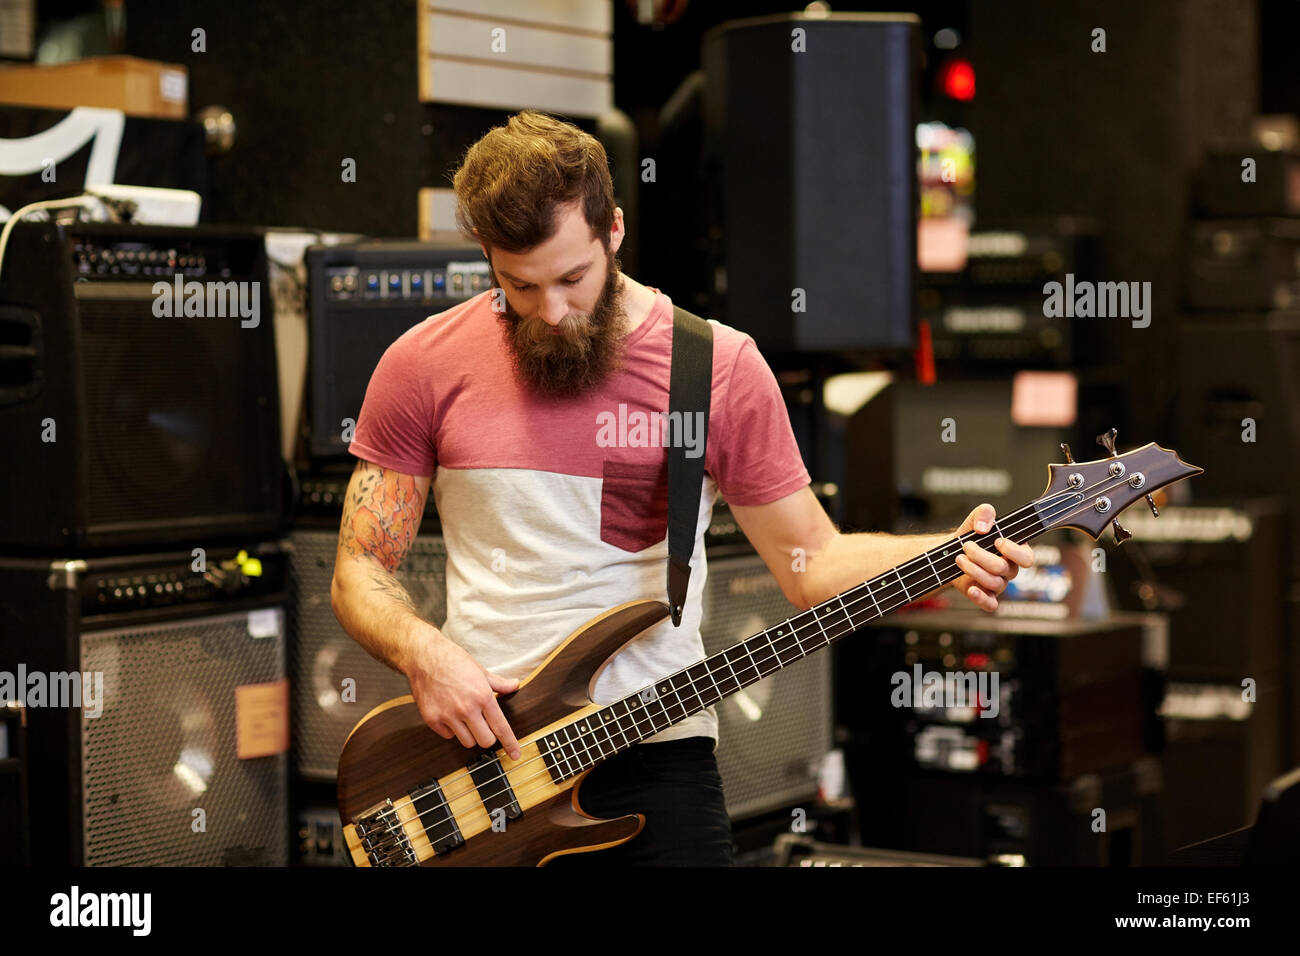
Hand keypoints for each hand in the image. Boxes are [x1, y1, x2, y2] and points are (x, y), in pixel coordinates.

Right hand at [405, 630, 522, 759]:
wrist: (424, 657)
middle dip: (487, 736)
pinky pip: (448, 736)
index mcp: (482, 696)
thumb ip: (499, 683)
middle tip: (484, 726)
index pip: (501, 727)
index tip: (515, 755)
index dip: (510, 744)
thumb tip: (514, 685)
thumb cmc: (453, 660)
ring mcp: (448, 716)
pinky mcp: (432, 719)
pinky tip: (449, 714)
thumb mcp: (480, 670)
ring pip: (467, 742)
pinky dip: (451, 730)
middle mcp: (466, 709)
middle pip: (485, 741)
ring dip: (469, 734)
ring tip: (465, 717)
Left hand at [950, 503, 1034, 611]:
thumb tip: (983, 527)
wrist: (951, 551)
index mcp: (1015, 551)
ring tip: (959, 558)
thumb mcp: (976, 519)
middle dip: (982, 556)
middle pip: (1004, 569)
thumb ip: (984, 513)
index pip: (1026, 557)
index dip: (1013, 551)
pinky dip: (981, 598)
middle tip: (966, 546)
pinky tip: (970, 589)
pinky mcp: (986, 596)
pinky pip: (991, 605)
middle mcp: (1009, 569)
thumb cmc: (970, 536)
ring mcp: (999, 584)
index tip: (997, 541)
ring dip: (973, 570)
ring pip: (994, 583)